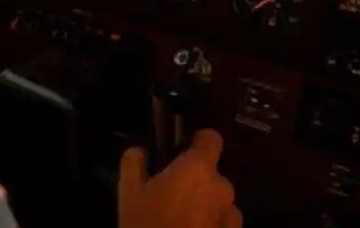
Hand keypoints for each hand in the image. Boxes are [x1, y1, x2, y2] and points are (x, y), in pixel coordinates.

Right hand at [119, 130, 240, 227]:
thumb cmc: (146, 225)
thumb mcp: (128, 192)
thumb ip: (134, 162)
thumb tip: (139, 150)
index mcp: (197, 168)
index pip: (211, 139)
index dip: (199, 140)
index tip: (183, 147)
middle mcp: (221, 187)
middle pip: (211, 174)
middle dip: (194, 181)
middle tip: (169, 195)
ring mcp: (230, 216)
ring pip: (217, 201)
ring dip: (204, 205)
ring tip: (179, 221)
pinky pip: (222, 224)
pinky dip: (210, 226)